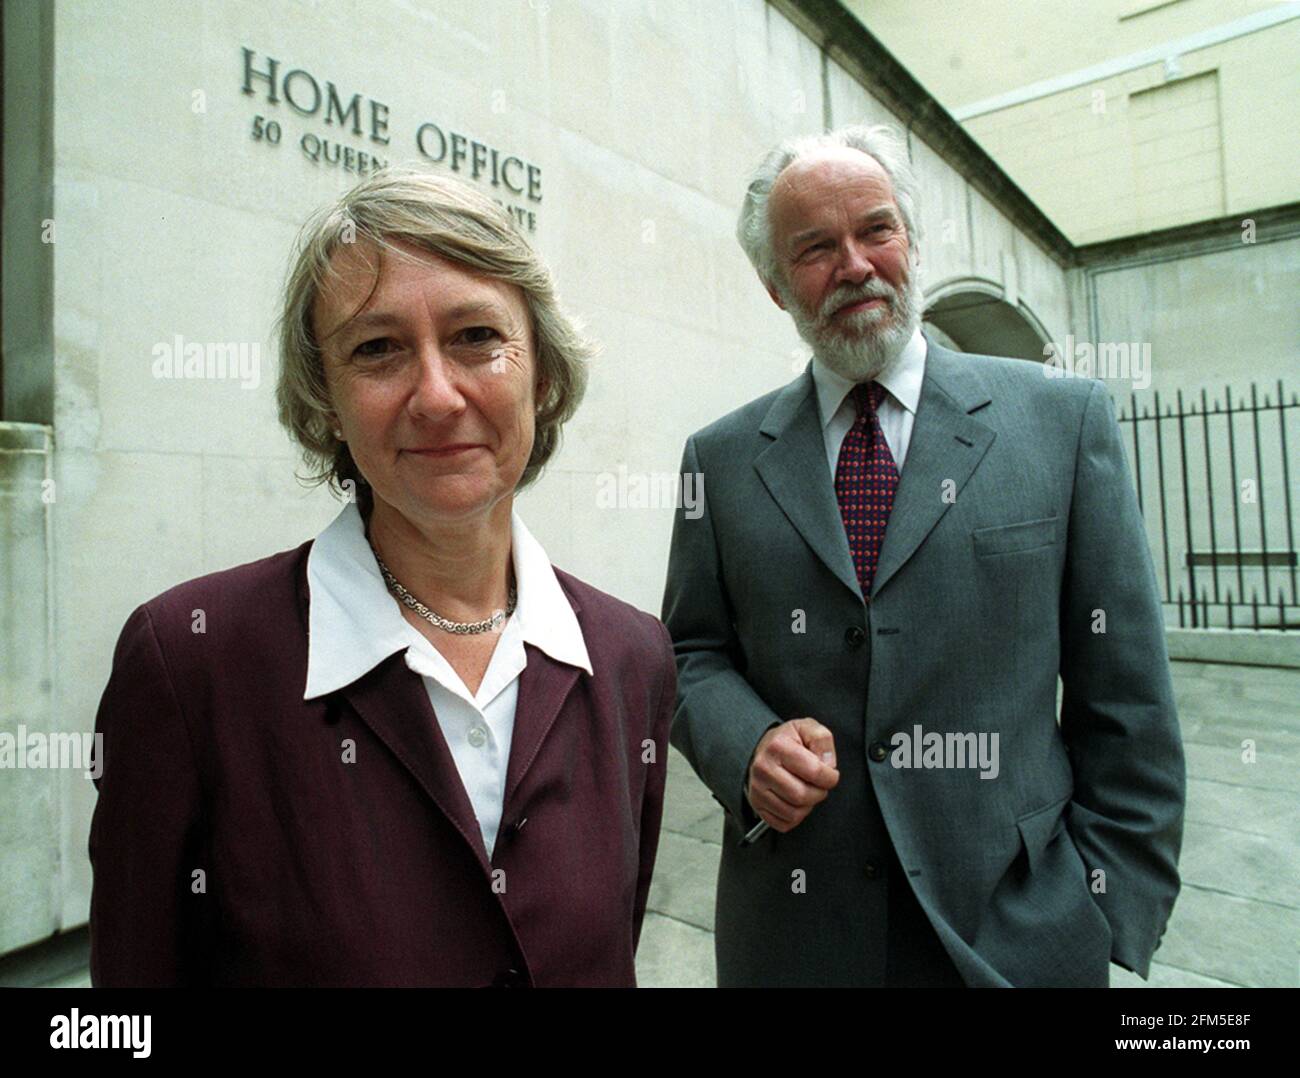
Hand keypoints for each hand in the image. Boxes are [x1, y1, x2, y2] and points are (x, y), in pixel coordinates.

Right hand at [745, 718, 838, 832]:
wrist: (763, 748)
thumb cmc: (788, 741)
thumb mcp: (808, 728)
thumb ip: (822, 739)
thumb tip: (828, 763)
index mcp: (778, 746)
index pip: (815, 772)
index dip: (830, 777)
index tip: (830, 774)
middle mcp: (763, 768)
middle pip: (802, 796)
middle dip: (819, 793)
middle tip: (818, 784)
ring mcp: (757, 788)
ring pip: (793, 813)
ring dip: (807, 806)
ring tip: (805, 790)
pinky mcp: (756, 804)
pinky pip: (784, 823)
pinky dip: (795, 817)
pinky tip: (795, 801)